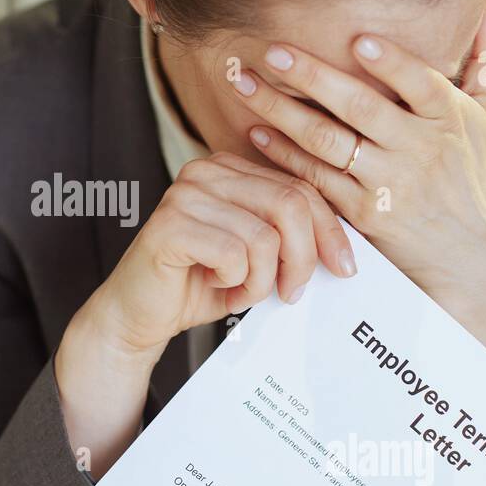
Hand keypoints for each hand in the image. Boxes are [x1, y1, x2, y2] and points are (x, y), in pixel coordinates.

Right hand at [55, 152, 353, 475]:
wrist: (138, 316)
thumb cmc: (198, 285)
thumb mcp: (256, 255)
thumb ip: (288, 236)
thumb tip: (346, 248)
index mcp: (230, 168)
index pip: (300, 188)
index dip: (330, 230)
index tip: (344, 268)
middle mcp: (206, 170)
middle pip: (290, 205)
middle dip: (302, 258)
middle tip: (292, 293)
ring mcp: (185, 194)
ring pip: (265, 237)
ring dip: (261, 280)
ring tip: (238, 291)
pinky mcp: (170, 225)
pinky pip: (234, 254)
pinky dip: (236, 284)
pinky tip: (216, 289)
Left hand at [231, 0, 485, 367]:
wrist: (467, 254)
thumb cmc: (472, 174)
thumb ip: (482, 60)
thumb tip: (481, 5)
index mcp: (448, 118)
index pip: (421, 85)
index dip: (392, 63)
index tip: (358, 38)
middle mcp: (417, 150)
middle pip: (360, 107)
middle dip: (312, 76)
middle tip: (273, 51)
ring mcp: (387, 184)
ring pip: (327, 141)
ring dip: (281, 111)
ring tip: (245, 84)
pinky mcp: (361, 213)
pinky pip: (315, 179)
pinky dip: (283, 155)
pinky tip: (257, 132)